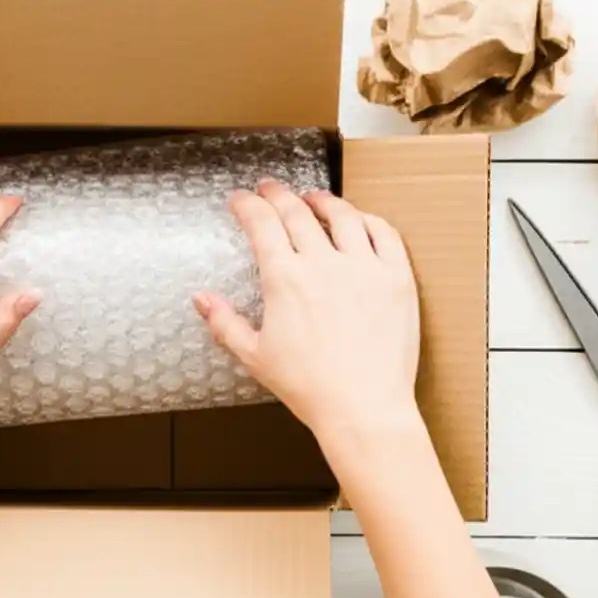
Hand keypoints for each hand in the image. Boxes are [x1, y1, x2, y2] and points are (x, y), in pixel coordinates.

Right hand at [193, 180, 419, 449]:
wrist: (363, 408)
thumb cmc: (309, 388)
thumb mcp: (255, 356)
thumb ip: (225, 323)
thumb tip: (201, 299)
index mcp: (285, 279)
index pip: (262, 224)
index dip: (248, 205)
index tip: (241, 200)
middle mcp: (323, 263)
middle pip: (297, 212)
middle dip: (278, 195)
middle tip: (269, 189)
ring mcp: (364, 267)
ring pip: (342, 215)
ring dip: (323, 200)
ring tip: (313, 197)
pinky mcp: (396, 279)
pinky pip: (384, 234)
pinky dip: (368, 220)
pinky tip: (360, 220)